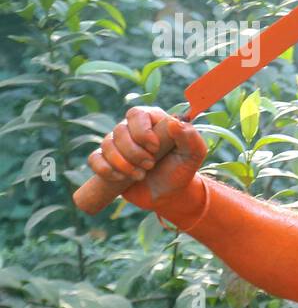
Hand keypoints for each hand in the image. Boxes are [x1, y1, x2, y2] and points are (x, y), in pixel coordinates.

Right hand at [86, 106, 206, 211]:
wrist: (170, 193)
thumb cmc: (182, 169)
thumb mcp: (194, 154)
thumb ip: (190, 137)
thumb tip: (174, 123)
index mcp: (152, 120)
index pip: (136, 114)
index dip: (142, 131)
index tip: (155, 148)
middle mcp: (132, 128)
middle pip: (119, 130)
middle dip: (134, 152)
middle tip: (150, 165)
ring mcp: (117, 144)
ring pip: (106, 145)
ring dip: (123, 164)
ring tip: (141, 175)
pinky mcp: (107, 161)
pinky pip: (94, 159)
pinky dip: (105, 170)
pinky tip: (121, 178)